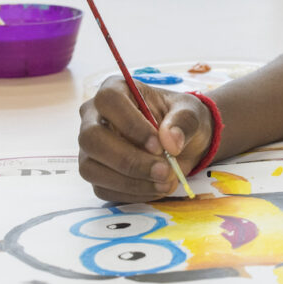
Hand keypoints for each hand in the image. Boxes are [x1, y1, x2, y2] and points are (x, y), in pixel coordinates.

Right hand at [78, 78, 212, 201]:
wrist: (183, 143)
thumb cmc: (181, 119)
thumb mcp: (191, 113)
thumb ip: (183, 122)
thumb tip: (169, 141)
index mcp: (115, 90)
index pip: (109, 101)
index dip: (131, 124)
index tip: (159, 145)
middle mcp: (94, 117)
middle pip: (91, 138)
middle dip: (128, 160)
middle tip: (164, 171)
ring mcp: (91, 148)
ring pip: (91, 168)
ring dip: (130, 181)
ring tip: (165, 183)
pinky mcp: (96, 172)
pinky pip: (103, 188)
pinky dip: (131, 193)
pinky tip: (155, 188)